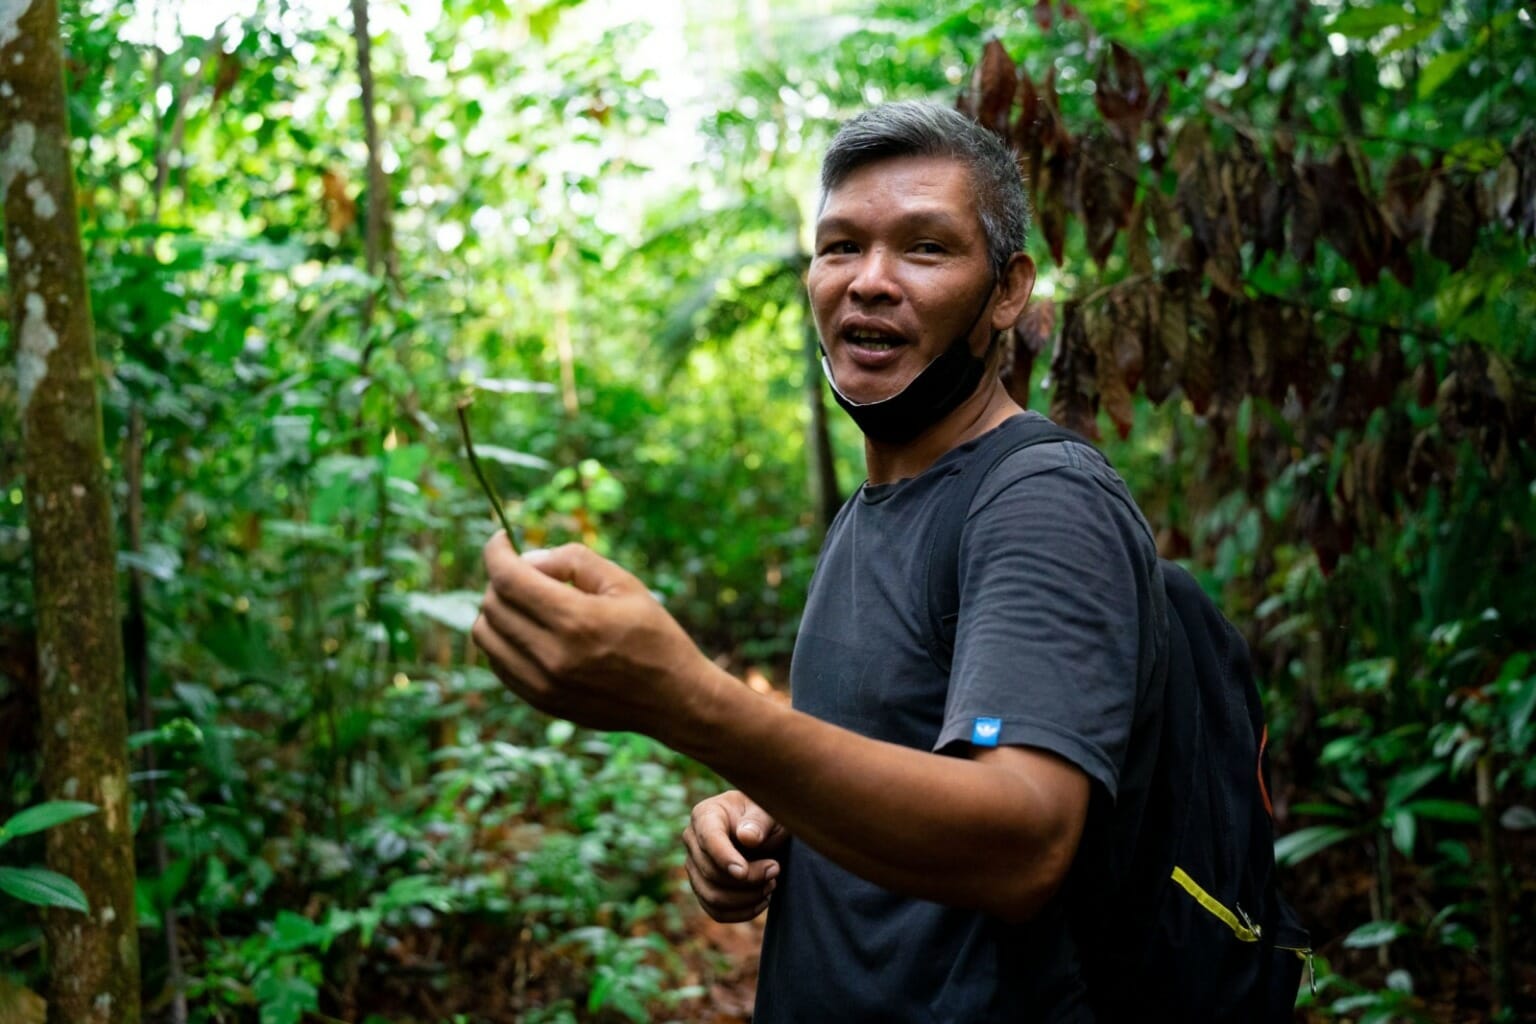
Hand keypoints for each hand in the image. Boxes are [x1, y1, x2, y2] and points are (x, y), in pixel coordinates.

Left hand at [474, 536, 718, 739]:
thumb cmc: (654, 634)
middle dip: (501, 578)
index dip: (495, 552)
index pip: (508, 579)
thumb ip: (574, 560)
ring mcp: (542, 684)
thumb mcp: (625, 583)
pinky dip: (503, 640)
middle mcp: (552, 655)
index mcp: (575, 620)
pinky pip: (498, 663)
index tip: (501, 539)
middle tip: (529, 573)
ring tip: (527, 602)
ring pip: (485, 636)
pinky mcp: (540, 702)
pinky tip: (530, 631)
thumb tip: (528, 559)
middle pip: (492, 605)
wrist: (674, 699)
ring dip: (496, 611)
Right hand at [683, 790, 785, 922]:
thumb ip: (759, 822)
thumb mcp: (769, 812)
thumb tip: (747, 837)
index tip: (744, 872)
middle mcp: (693, 840)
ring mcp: (695, 866)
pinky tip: (762, 901)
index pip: (708, 839)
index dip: (724, 858)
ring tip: (771, 884)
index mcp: (705, 815)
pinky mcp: (703, 888)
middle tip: (775, 870)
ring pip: (712, 897)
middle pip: (711, 873)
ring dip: (747, 898)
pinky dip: (742, 912)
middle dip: (748, 879)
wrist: (764, 829)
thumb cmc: (765, 815)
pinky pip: (716, 912)